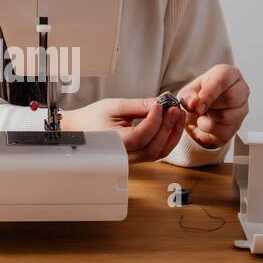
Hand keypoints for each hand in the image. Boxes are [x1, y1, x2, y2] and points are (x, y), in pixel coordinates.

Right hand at [64, 97, 185, 163]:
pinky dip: (169, 137)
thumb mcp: (114, 106)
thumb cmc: (94, 117)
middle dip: (168, 127)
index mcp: (114, 144)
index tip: (159, 104)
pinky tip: (173, 122)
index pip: (140, 136)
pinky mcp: (140, 156)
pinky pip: (159, 151)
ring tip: (178, 114)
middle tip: (175, 108)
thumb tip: (161, 103)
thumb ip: (138, 105)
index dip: (153, 120)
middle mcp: (125, 156)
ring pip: (160, 152)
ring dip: (173, 134)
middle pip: (154, 148)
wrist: (83, 128)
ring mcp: (134, 159)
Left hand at [176, 64, 249, 147]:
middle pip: (231, 98)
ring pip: (227, 116)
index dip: (209, 93)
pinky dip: (210, 129)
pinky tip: (207, 122)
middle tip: (198, 108)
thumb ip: (189, 96)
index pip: (223, 80)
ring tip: (203, 114)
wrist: (196, 116)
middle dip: (210, 106)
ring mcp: (242, 109)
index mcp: (228, 74)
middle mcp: (240, 89)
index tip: (197, 104)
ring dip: (208, 118)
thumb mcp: (187, 93)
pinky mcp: (238, 125)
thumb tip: (194, 104)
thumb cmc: (196, 98)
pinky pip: (224, 131)